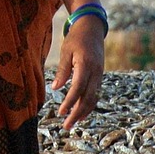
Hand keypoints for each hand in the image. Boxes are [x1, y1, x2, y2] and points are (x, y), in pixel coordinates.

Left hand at [52, 15, 104, 129]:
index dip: (70, 101)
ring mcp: (99, 74)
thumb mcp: (66, 51)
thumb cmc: (76, 38)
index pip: (78, 87)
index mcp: (85, 64)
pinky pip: (95, 93)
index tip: (61, 112)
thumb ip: (62, 70)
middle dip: (77, 113)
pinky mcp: (99, 75)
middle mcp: (95, 71)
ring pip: (93, 97)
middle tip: (66, 126)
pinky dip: (89, 104)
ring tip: (72, 122)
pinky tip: (81, 113)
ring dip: (84, 112)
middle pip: (88, 97)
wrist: (93, 28)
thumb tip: (55, 88)